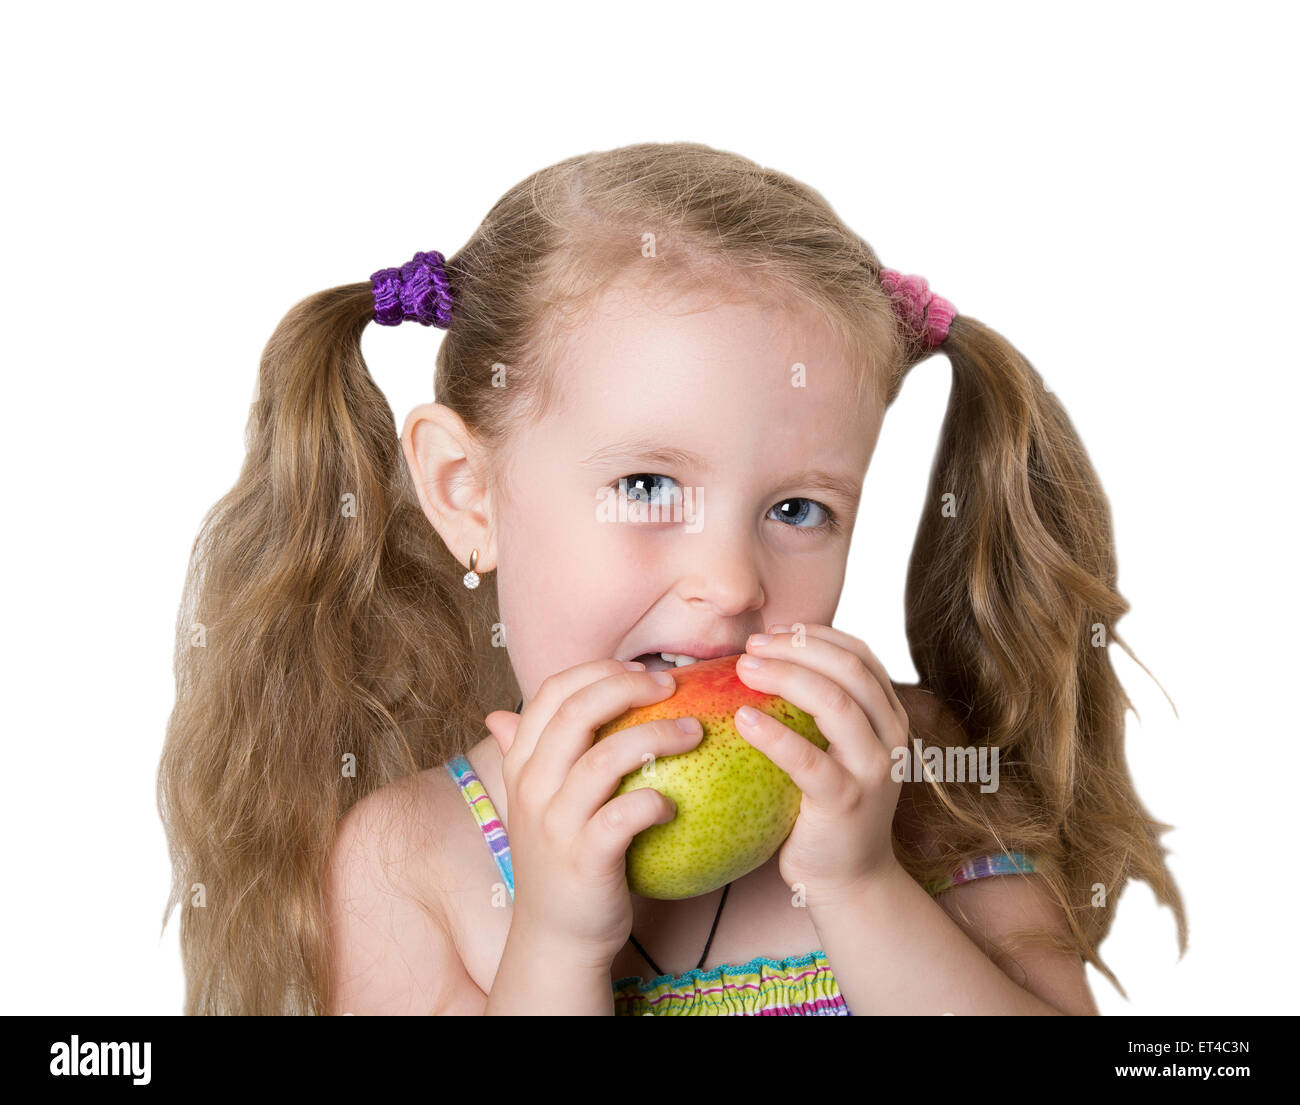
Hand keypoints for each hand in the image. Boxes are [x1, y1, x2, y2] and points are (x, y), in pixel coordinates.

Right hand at [482, 659, 704, 968]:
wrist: (556, 938)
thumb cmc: (562, 859)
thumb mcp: (538, 802)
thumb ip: (533, 755)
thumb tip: (504, 711)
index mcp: (522, 763)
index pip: (552, 692)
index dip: (598, 671)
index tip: (640, 670)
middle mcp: (532, 787)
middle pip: (577, 712)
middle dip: (629, 687)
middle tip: (672, 686)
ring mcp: (555, 823)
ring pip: (604, 758)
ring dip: (657, 736)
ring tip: (695, 731)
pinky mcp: (584, 859)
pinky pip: (624, 816)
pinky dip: (655, 801)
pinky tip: (675, 804)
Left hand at [732, 623, 909, 904]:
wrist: (848, 878)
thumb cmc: (826, 805)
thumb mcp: (833, 748)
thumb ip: (817, 709)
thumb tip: (759, 659)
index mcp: (888, 716)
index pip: (859, 654)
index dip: (816, 635)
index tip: (774, 630)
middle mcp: (891, 737)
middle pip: (849, 670)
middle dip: (797, 649)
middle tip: (751, 647)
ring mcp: (873, 770)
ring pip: (836, 705)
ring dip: (786, 677)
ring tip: (744, 670)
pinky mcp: (846, 803)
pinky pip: (808, 761)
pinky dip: (774, 735)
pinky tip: (742, 719)